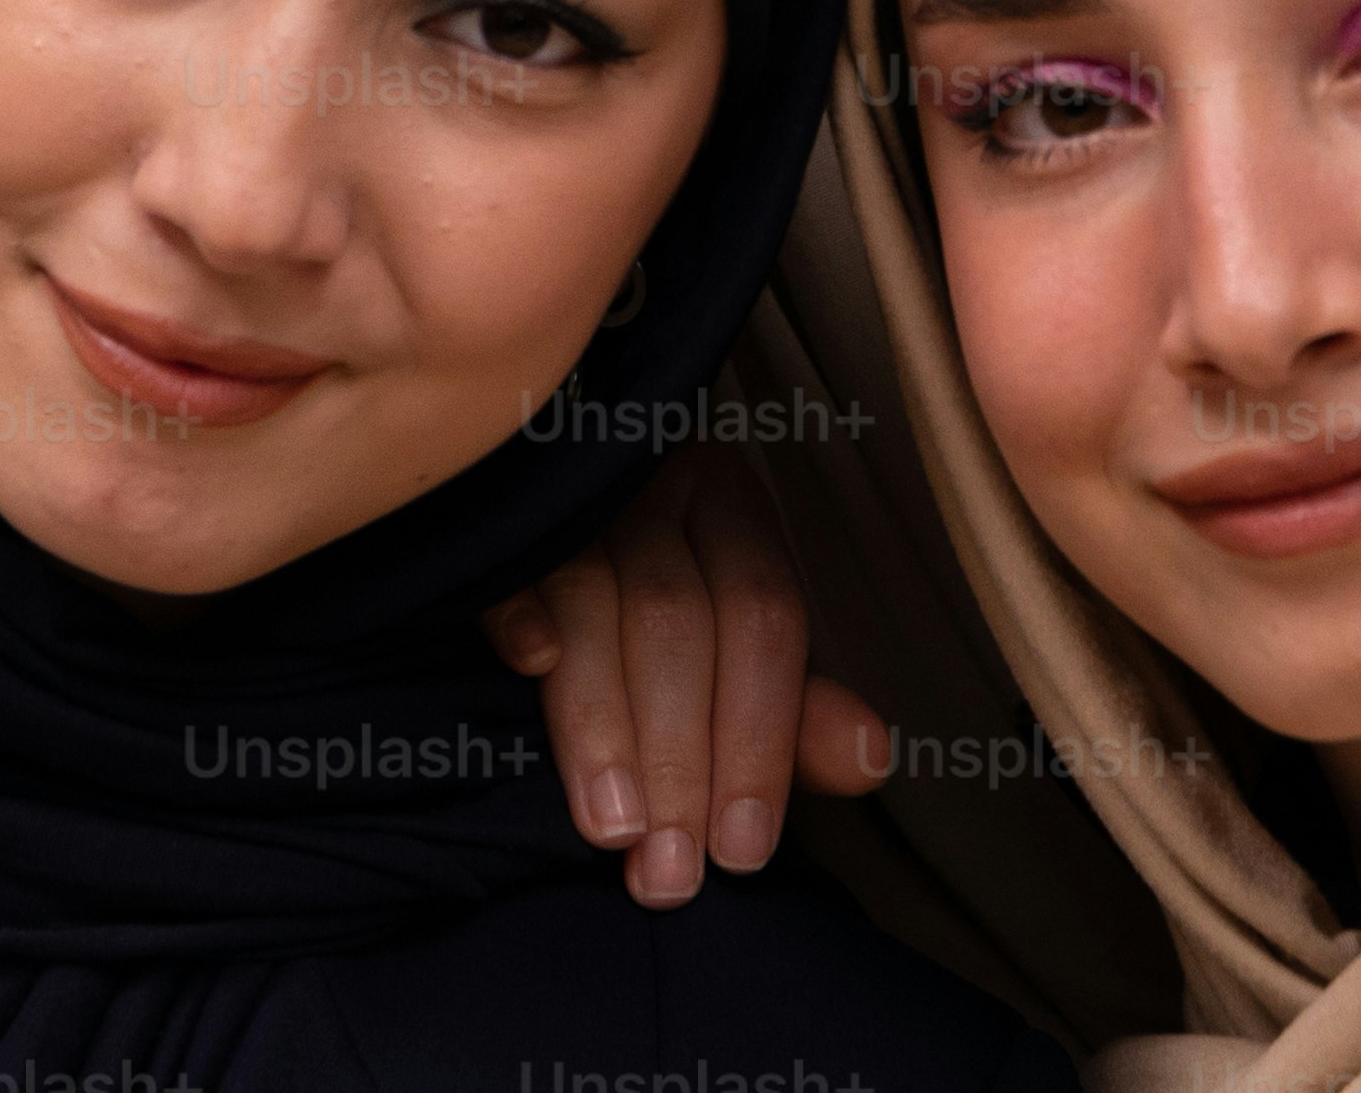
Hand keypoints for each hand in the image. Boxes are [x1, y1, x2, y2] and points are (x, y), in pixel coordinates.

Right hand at [484, 451, 892, 906]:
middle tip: (667, 872)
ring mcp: (571, 499)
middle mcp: (656, 488)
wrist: (549, 552)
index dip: (758, 738)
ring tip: (611, 830)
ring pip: (592, 596)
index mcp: (733, 511)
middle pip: (677, 618)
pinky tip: (532, 665)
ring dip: (602, 724)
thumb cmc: (672, 631)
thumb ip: (795, 716)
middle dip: (677, 756)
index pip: (763, 617)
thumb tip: (868, 759)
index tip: (740, 852)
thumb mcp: (743, 664)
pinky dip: (519, 611)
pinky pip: (505, 562)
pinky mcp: (492, 520)